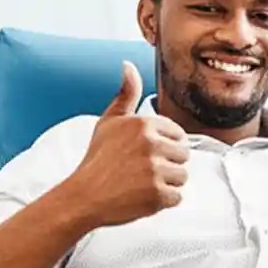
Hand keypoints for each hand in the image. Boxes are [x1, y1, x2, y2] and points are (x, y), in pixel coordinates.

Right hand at [65, 62, 190, 226]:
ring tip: (142, 183)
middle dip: (168, 165)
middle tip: (142, 170)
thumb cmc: (97, 159)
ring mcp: (155, 170)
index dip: (165, 147)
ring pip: (182, 177)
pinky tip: (142, 195)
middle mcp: (152, 144)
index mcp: (144, 124)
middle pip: (184, 156)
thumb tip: (129, 66)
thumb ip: (126, 94)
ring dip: (166, 183)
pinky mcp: (157, 194)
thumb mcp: (110, 121)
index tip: (147, 154)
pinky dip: (162, 201)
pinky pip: (176, 197)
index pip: (179, 135)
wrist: (83, 195)